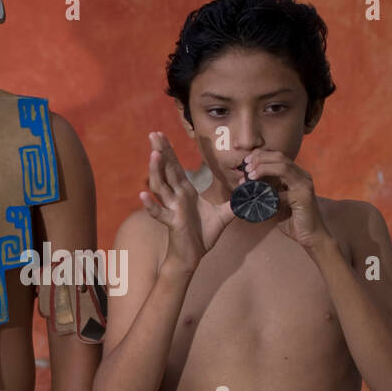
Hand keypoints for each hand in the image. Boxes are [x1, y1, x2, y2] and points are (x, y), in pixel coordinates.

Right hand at [140, 132, 234, 269]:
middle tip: (153, 133)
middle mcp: (176, 197)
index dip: (169, 150)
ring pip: (160, 188)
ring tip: (153, 155)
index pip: (176, 167)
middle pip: (166, 171)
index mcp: (185, 192)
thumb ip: (234, 202)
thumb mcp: (223, 215)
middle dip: (160, 152)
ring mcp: (172, 209)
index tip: (161, 133)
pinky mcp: (172, 223)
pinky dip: (150, 206)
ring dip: (156, 171)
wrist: (193, 256)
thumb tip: (249, 192)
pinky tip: (142, 196)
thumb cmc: (202, 234)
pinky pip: (159, 213)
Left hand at [243, 149, 331, 249]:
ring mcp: (305, 184)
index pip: (278, 157)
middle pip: (280, 157)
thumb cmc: (293, 221)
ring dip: (263, 168)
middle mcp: (302, 176)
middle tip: (246, 167)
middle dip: (260, 159)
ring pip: (283, 167)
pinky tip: (260, 197)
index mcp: (296, 175)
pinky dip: (270, 192)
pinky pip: (284, 190)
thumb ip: (267, 191)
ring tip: (250, 175)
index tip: (246, 162)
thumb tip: (247, 184)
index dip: (261, 156)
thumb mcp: (276, 202)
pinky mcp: (304, 196)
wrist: (311, 237)